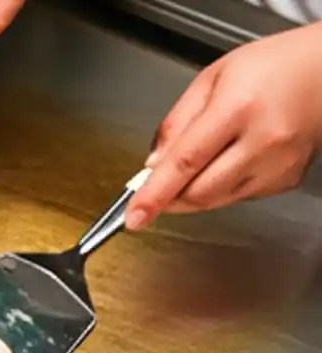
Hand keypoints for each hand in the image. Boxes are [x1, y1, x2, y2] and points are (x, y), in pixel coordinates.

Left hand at [127, 22, 321, 229]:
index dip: (154, 194)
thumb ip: (176, 122)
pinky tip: (228, 160)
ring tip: (194, 166)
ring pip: (217, 200)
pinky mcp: (287, 179)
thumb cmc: (272, 67)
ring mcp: (278, 165)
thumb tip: (152, 164)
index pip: (185, 163)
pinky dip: (221, 187)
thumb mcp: (211, 79)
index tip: (134, 217)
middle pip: (199, 192)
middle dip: (168, 197)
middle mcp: (262, 141)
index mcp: (237, 108)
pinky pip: (239, 196)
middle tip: (155, 187)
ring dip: (192, 193)